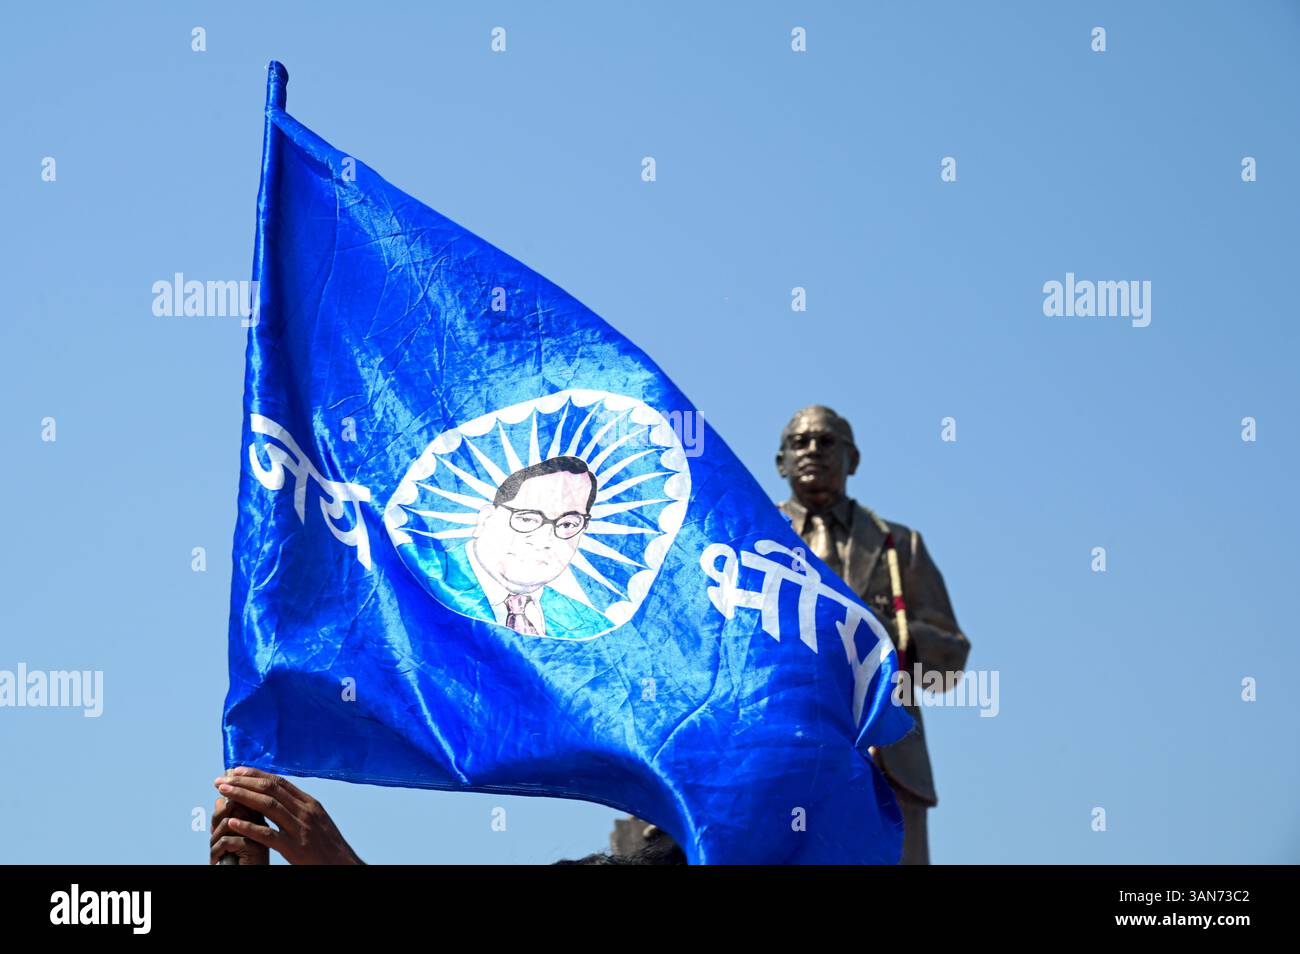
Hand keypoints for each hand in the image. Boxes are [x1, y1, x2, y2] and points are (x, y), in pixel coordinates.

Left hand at [210, 793, 268, 864]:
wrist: (246, 873)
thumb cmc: (237, 857)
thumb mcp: (230, 834)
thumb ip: (226, 816)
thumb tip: (219, 799)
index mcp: (258, 815)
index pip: (237, 798)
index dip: (221, 808)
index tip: (215, 824)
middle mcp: (262, 821)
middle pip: (232, 806)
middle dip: (216, 820)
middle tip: (213, 835)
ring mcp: (261, 833)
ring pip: (228, 823)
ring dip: (213, 839)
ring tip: (214, 851)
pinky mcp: (256, 847)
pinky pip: (227, 841)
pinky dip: (215, 851)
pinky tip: (216, 859)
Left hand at [212, 766, 363, 864]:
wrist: (343, 864)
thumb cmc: (328, 845)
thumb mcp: (317, 820)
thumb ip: (299, 808)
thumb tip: (280, 796)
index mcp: (309, 803)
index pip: (279, 782)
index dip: (256, 774)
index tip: (237, 770)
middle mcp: (305, 811)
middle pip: (270, 790)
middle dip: (244, 782)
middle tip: (222, 779)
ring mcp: (300, 829)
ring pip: (267, 806)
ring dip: (242, 797)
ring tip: (223, 793)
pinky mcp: (294, 848)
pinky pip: (268, 835)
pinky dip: (248, 827)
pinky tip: (232, 823)